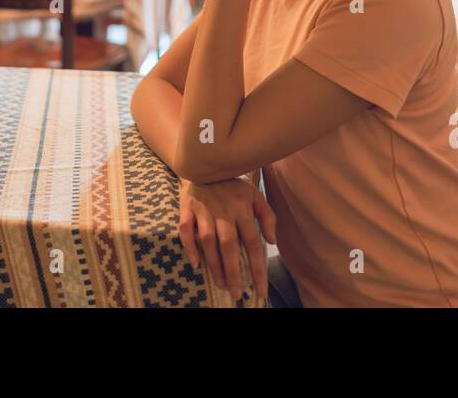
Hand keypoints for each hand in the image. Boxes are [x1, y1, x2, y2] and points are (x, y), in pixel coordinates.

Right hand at [178, 176, 277, 302]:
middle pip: (229, 245)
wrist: (204, 164)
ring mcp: (204, 209)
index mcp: (243, 208)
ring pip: (208, 241)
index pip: (253, 243)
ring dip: (214, 264)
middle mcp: (224, 210)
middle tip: (236, 293)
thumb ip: (267, 216)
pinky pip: (185, 229)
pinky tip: (196, 263)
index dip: (257, 268)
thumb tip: (272, 241)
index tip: (260, 290)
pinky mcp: (187, 207)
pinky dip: (189, 246)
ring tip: (221, 284)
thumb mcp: (255, 195)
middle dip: (233, 271)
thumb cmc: (232, 186)